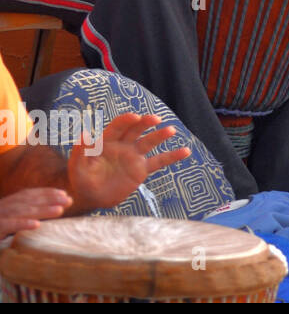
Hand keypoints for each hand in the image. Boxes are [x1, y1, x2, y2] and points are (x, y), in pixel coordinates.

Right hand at [0, 187, 70, 235]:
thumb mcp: (6, 220)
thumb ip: (21, 213)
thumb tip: (47, 212)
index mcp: (6, 204)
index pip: (28, 195)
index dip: (46, 193)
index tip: (64, 194)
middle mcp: (2, 208)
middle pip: (28, 202)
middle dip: (50, 199)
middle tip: (69, 200)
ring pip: (22, 212)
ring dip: (42, 210)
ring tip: (59, 210)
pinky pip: (8, 225)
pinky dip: (22, 224)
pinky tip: (36, 224)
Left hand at [66, 113, 189, 211]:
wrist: (90, 196)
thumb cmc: (80, 179)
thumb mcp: (77, 166)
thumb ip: (80, 151)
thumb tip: (84, 134)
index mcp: (106, 142)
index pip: (118, 127)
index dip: (126, 121)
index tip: (135, 117)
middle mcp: (123, 145)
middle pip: (136, 130)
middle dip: (146, 123)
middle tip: (155, 119)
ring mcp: (134, 156)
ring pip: (149, 142)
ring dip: (160, 135)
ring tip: (171, 130)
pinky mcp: (142, 169)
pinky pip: (159, 161)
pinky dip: (173, 156)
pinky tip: (186, 151)